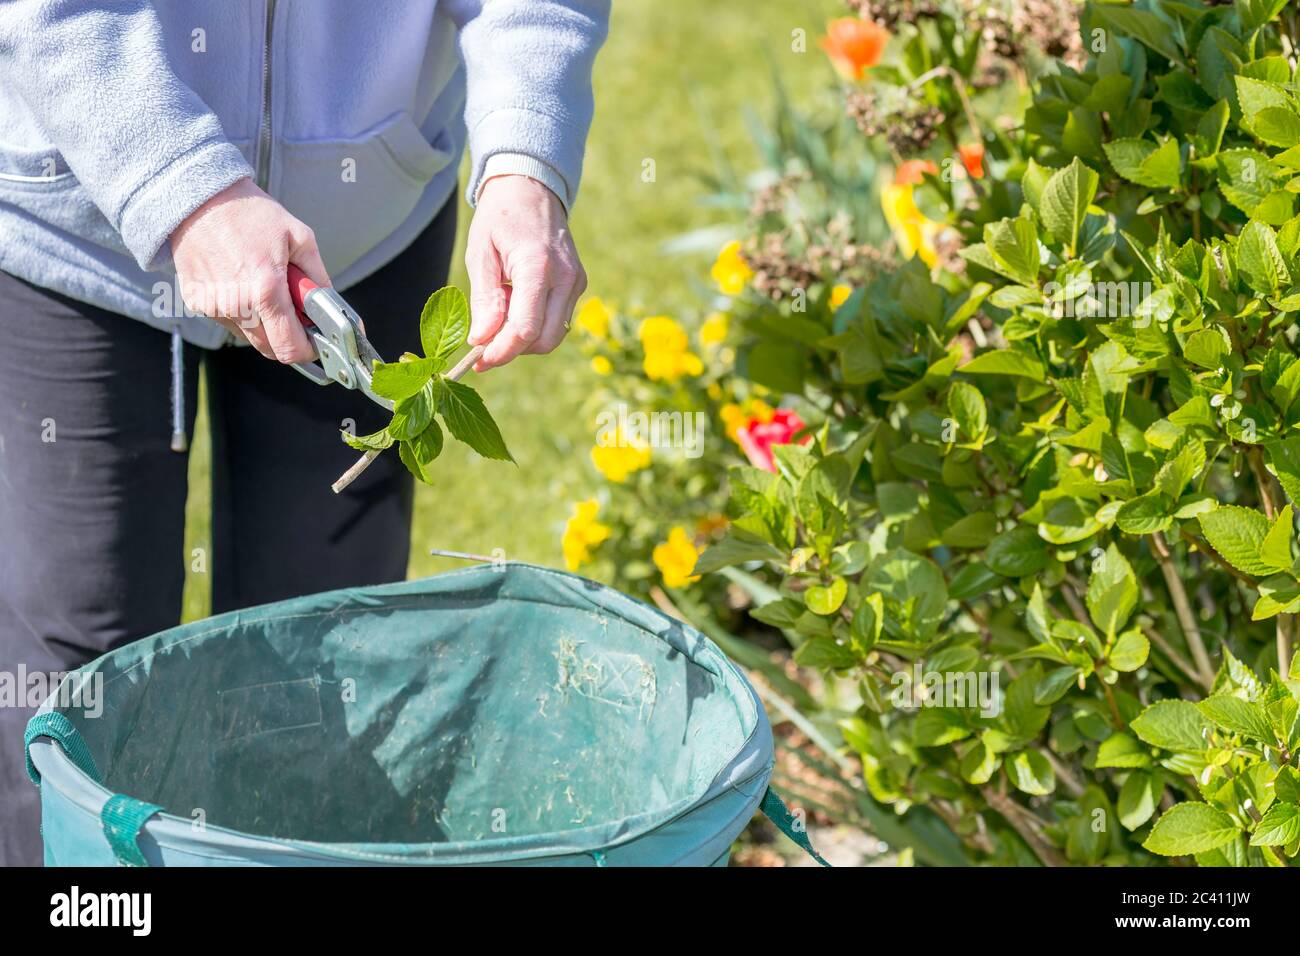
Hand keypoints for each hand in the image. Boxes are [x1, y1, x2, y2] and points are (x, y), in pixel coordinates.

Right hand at [170, 177, 328, 362]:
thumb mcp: (299, 238)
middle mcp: (237, 304)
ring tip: (263, 287)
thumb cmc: (249, 213)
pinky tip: (241, 282)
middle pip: (270, 349)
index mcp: (265, 289)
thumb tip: (330, 308)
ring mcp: (213, 306)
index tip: (315, 342)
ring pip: (249, 336)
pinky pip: (227, 320)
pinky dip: (241, 311)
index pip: (289, 347)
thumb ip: (318, 279)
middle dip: (287, 337)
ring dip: (264, 324)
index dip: (307, 350)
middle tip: (294, 314)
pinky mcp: (197, 302)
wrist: (198, 197)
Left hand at [465, 174, 586, 369]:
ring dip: (524, 338)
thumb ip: (484, 300)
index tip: (478, 360)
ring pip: (553, 335)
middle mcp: (566, 277)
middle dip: (513, 350)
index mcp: (539, 266)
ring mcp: (577, 282)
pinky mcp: (578, 284)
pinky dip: (535, 324)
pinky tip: (515, 304)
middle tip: (485, 344)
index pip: (526, 328)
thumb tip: (482, 340)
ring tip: (500, 312)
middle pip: (545, 340)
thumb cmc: (500, 217)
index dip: (501, 351)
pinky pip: (557, 320)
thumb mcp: (480, 254)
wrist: (531, 188)